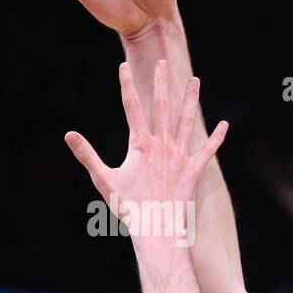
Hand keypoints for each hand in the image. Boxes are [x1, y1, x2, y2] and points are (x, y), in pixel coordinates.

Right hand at [65, 60, 227, 243]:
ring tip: (195, 80)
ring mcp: (180, 157)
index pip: (132, 108)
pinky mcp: (194, 172)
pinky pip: (207, 151)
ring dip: (190, 100)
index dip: (127, 85)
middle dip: (161, 83)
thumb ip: (87, 154)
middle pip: (162, 107)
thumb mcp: (104, 180)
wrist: (157, 231)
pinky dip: (216, 138)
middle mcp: (163, 146)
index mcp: (141, 145)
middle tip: (162, 62)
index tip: (123, 66)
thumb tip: (68, 135)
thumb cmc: (129, 209)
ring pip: (187, 122)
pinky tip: (225, 125)